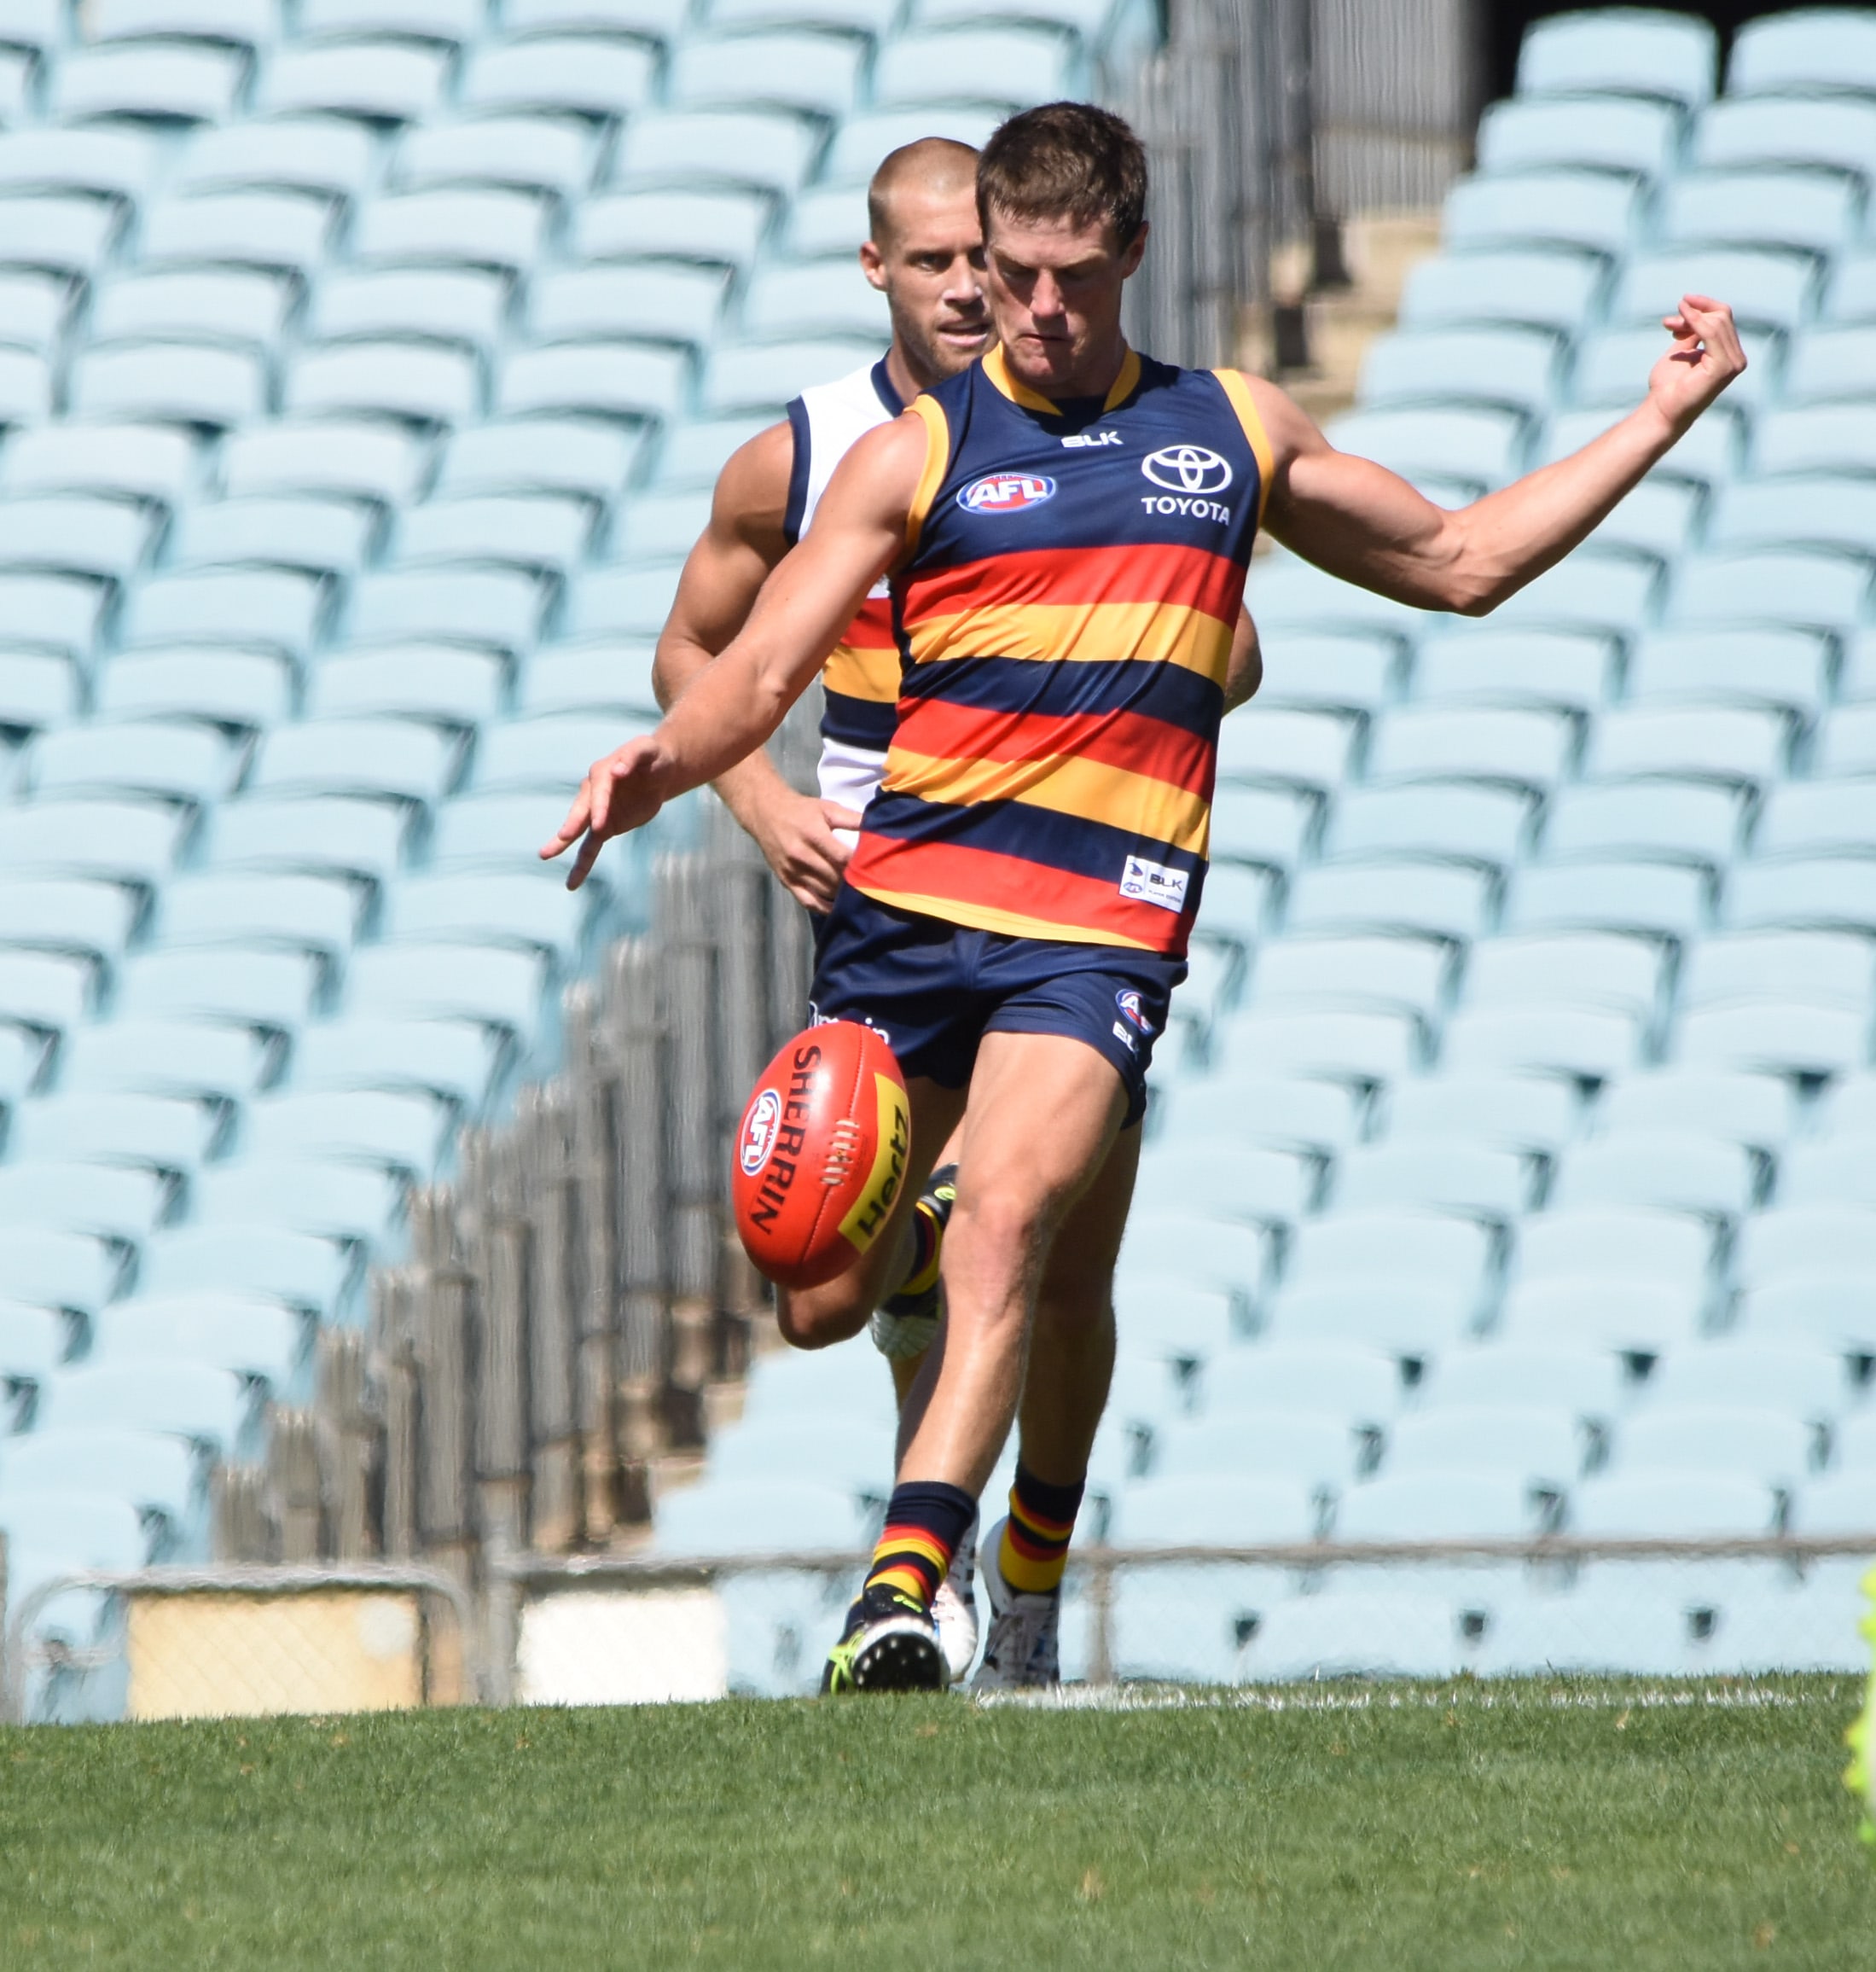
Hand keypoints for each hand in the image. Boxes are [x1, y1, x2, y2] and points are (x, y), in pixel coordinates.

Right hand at [539, 736, 668, 890]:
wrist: (658, 771)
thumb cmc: (652, 756)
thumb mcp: (647, 749)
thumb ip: (633, 757)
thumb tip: (618, 771)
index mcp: (602, 772)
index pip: (599, 790)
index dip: (600, 806)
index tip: (601, 824)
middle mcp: (593, 792)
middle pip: (582, 810)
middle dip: (573, 824)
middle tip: (565, 836)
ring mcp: (596, 811)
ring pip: (578, 830)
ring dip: (562, 843)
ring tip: (544, 855)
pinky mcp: (605, 827)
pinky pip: (590, 847)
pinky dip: (582, 864)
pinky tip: (572, 883)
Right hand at [750, 793, 864, 911]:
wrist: (765, 813)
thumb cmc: (801, 810)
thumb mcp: (827, 808)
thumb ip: (852, 819)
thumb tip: (878, 828)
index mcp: (813, 834)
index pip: (842, 857)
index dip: (860, 864)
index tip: (875, 866)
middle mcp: (801, 855)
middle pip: (835, 876)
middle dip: (854, 880)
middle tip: (870, 882)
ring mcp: (792, 871)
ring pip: (824, 891)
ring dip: (842, 894)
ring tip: (858, 892)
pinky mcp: (786, 881)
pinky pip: (808, 901)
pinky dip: (824, 908)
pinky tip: (837, 907)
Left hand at [1649, 294, 1747, 435]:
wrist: (1661, 410)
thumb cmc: (1668, 386)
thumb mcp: (1683, 350)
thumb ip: (1693, 332)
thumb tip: (1696, 311)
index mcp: (1730, 354)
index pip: (1724, 319)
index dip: (1703, 308)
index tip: (1681, 305)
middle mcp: (1737, 358)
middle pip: (1721, 318)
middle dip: (1695, 313)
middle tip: (1668, 321)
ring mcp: (1733, 363)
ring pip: (1717, 323)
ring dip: (1691, 317)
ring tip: (1669, 323)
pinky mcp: (1723, 367)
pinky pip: (1711, 334)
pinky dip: (1695, 321)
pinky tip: (1681, 315)